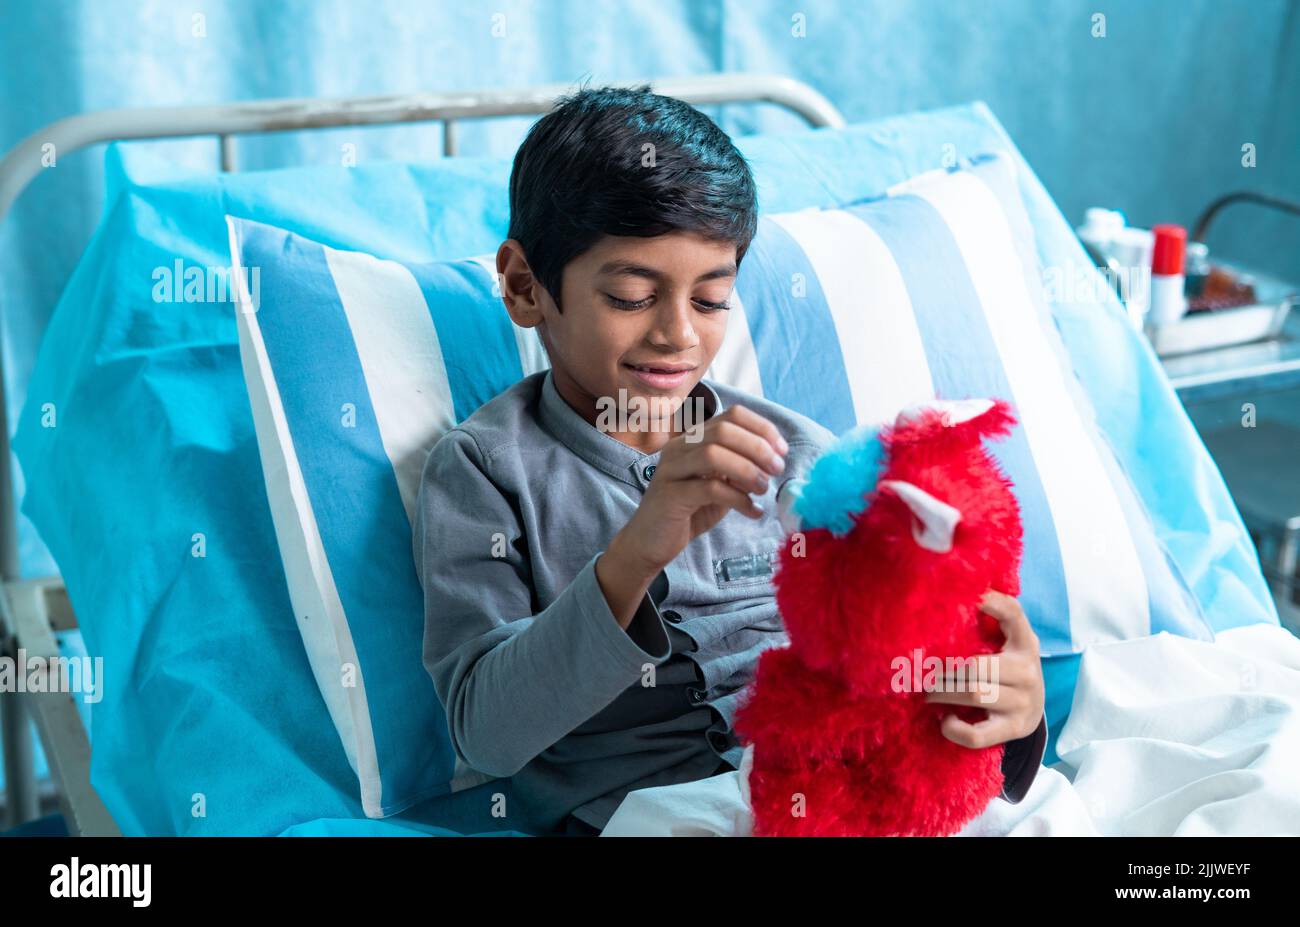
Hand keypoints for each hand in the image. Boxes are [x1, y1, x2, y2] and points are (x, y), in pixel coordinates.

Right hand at [604, 404, 787, 579]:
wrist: (650, 542)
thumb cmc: (687, 512)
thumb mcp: (719, 486)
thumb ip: (740, 471)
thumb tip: (771, 460)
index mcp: (693, 439)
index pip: (732, 415)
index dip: (762, 428)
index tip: (781, 450)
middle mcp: (679, 448)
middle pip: (724, 431)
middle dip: (758, 447)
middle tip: (776, 469)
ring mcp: (671, 470)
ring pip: (713, 454)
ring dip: (747, 470)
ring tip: (763, 489)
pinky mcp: (669, 496)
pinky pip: (708, 489)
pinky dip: (738, 499)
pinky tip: (752, 511)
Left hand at [922, 590, 1044, 748]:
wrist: (1033, 710)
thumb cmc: (1008, 668)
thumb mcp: (1008, 643)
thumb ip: (990, 623)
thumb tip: (946, 594)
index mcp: (1025, 643)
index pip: (1013, 613)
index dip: (991, 600)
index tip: (967, 594)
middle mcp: (1027, 671)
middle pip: (975, 664)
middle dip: (940, 668)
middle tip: (920, 670)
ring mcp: (1023, 703)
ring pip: (973, 694)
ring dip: (941, 692)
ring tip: (926, 691)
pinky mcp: (1014, 730)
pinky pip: (977, 734)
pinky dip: (954, 728)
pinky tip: (946, 720)